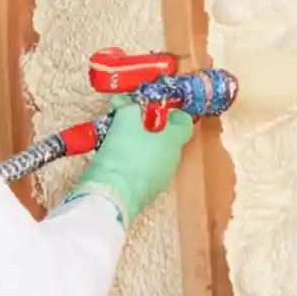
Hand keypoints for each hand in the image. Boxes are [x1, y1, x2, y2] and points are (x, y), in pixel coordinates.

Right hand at [67, 95, 193, 226]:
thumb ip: (129, 105)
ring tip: (116, 140)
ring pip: (153, 155)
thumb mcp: (125, 116)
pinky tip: (113, 159)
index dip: (171, 112)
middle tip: (128, 121)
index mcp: (174, 139)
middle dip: (149, 128)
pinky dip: (131, 163)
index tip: (154, 108)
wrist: (112, 193)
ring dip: (138, 146)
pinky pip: (141, 170)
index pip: (184, 121)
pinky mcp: (145, 192)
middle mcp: (172, 159)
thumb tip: (126, 102)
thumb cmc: (125, 150)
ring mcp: (160, 178)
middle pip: (166, 138)